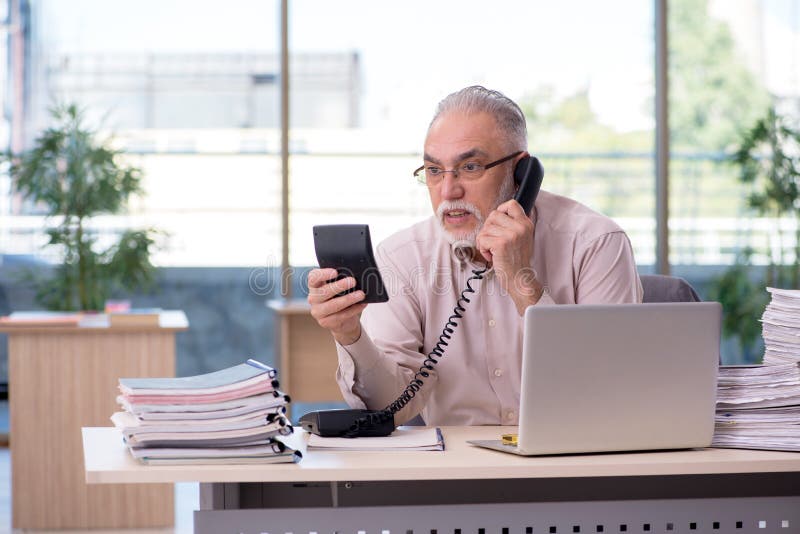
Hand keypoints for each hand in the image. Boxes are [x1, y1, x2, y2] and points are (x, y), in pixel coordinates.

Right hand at [307, 268, 367, 344]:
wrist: (343, 320)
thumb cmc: (341, 298)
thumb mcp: (340, 287)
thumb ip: (343, 279)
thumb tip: (355, 273)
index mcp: (315, 285)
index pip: (313, 277)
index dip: (323, 274)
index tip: (335, 272)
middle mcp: (313, 298)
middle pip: (323, 291)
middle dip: (339, 286)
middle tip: (353, 281)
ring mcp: (317, 311)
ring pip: (332, 305)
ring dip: (348, 299)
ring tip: (360, 294)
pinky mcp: (325, 322)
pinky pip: (340, 315)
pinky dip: (353, 309)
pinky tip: (362, 304)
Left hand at [476, 199, 542, 314]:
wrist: (520, 279)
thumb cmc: (516, 260)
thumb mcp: (522, 238)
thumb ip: (513, 225)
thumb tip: (496, 214)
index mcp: (526, 224)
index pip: (511, 204)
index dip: (500, 210)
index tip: (497, 223)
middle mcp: (520, 227)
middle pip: (493, 215)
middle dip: (488, 228)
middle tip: (492, 241)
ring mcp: (511, 235)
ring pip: (485, 228)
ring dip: (484, 240)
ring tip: (492, 251)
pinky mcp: (501, 244)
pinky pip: (482, 239)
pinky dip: (482, 248)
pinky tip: (491, 256)